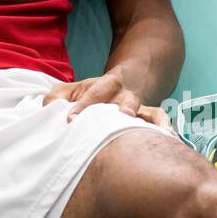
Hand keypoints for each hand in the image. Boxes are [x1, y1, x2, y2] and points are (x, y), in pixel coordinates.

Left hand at [43, 72, 171, 128]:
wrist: (129, 78)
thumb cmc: (93, 93)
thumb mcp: (72, 89)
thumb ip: (56, 97)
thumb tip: (47, 110)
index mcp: (100, 86)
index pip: (91, 93)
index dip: (82, 104)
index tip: (70, 119)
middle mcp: (121, 94)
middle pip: (122, 96)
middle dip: (121, 105)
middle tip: (121, 114)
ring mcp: (139, 106)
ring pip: (146, 109)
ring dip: (147, 118)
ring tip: (149, 131)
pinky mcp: (150, 116)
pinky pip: (161, 119)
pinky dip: (165, 127)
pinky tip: (169, 139)